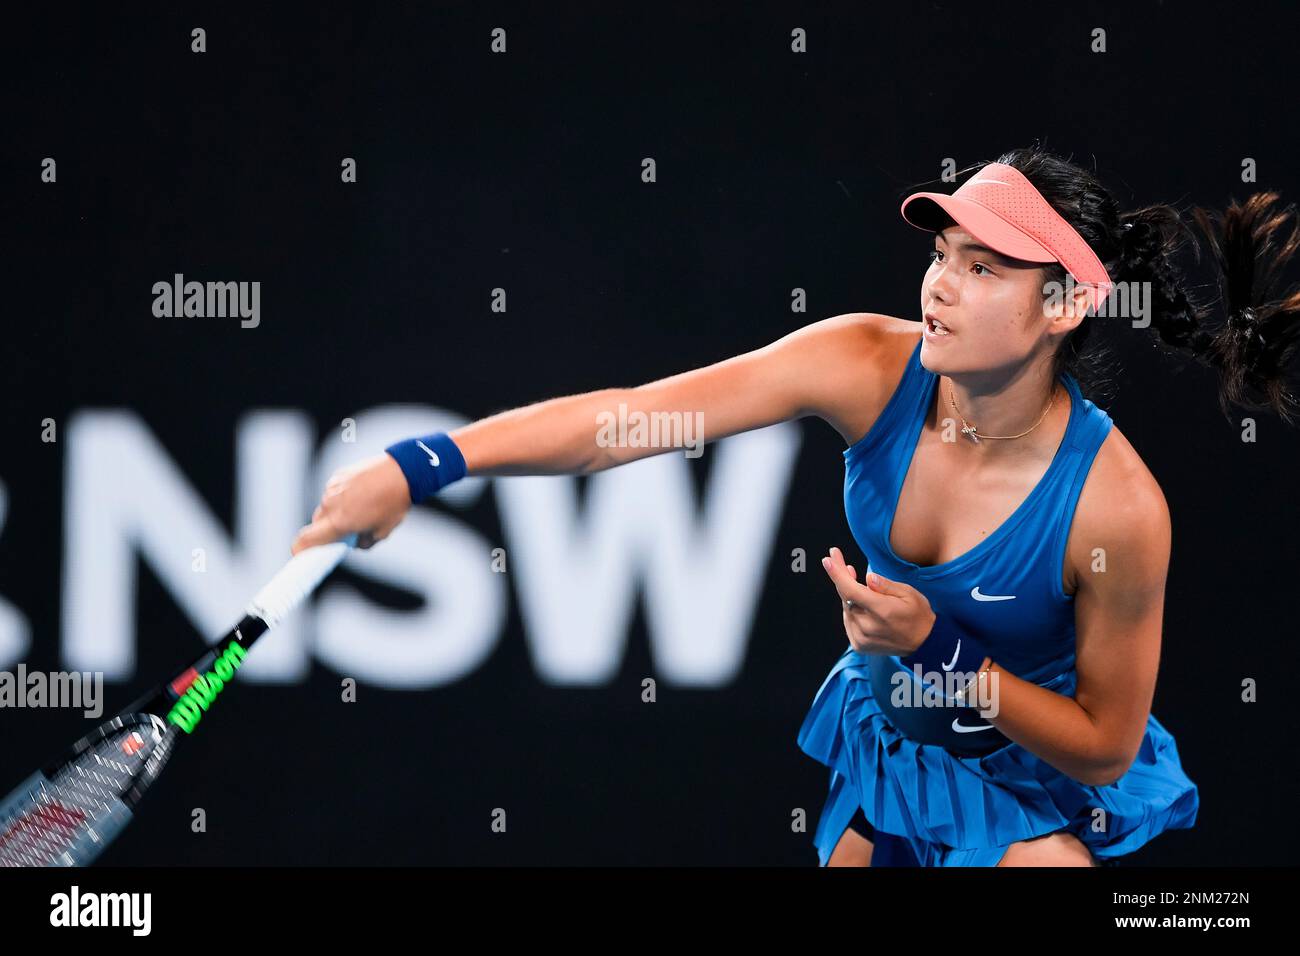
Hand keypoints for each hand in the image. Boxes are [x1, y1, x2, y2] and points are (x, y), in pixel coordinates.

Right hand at [291, 453, 411, 554]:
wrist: (401, 472)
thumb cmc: (393, 504)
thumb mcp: (381, 532)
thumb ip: (362, 543)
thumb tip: (354, 542)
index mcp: (339, 522)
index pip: (306, 539)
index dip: (299, 550)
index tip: (302, 555)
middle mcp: (330, 505)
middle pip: (316, 524)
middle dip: (326, 531)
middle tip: (345, 531)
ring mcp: (332, 488)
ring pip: (325, 507)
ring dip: (335, 513)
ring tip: (359, 509)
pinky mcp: (337, 476)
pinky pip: (332, 493)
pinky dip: (341, 498)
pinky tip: (360, 495)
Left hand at [821, 546, 935, 655]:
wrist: (925, 643)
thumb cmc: (918, 615)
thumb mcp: (908, 593)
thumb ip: (886, 586)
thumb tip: (869, 578)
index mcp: (881, 611)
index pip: (851, 590)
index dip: (837, 574)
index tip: (828, 560)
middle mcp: (868, 626)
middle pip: (846, 597)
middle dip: (842, 578)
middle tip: (841, 563)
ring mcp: (861, 638)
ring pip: (846, 608)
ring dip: (848, 593)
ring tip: (854, 578)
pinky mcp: (859, 644)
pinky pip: (848, 620)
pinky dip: (851, 608)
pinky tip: (859, 601)